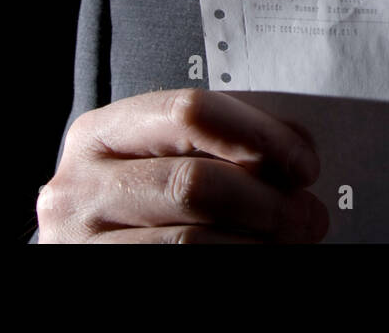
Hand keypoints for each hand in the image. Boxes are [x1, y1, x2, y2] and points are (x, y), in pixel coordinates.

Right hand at [37, 89, 327, 242]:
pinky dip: (232, 263)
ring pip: (190, 238)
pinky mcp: (96, 277)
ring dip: (255, 242)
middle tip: (308, 215)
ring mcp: (80, 242)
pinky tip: (254, 258)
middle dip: (266, 201)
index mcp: (102, 132)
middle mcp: (80, 185)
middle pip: (195, 180)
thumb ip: (222, 144)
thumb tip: (297, 152)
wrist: (104, 251)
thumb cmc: (144, 203)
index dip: (259, 136)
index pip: (191, 112)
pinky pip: (180, 269)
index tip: (304, 164)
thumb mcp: (168, 159)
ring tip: (288, 242)